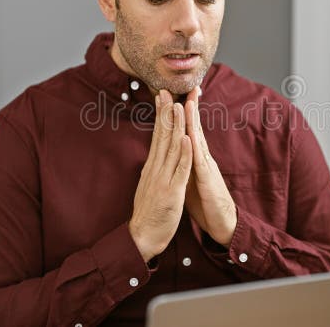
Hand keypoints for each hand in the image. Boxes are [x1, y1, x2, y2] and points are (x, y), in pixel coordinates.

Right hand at [128, 90, 192, 261]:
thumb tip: (155, 155)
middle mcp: (156, 169)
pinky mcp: (171, 191)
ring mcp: (163, 179)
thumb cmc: (149, 213)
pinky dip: (184, 153)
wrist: (141, 238)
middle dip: (165, 113)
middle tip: (166, 91)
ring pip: (171, 148)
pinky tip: (187, 139)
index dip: (161, 115)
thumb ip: (155, 169)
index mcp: (152, 167)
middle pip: (162, 136)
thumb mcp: (150, 185)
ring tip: (178, 107)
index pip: (157, 136)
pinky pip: (179, 170)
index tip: (163, 96)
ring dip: (175, 127)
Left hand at [184, 87, 237, 247]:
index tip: (176, 94)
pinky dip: (195, 148)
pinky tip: (191, 136)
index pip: (188, 131)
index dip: (183, 114)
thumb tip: (174, 152)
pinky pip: (200, 162)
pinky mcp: (208, 180)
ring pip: (198, 140)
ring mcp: (206, 168)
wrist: (223, 224)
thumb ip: (184, 163)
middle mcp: (202, 158)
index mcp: (195, 158)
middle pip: (195, 129)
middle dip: (191, 108)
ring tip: (188, 102)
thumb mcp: (190, 178)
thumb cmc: (205, 202)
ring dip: (193, 122)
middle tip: (188, 86)